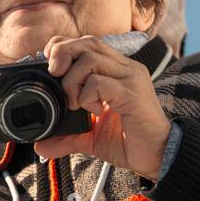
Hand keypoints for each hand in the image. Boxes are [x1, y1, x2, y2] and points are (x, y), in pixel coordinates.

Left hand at [33, 34, 170, 180]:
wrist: (158, 157)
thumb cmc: (129, 141)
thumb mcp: (90, 137)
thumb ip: (66, 136)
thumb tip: (41, 145)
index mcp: (116, 71)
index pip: (87, 42)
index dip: (64, 47)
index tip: (52, 67)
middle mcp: (125, 69)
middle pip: (87, 42)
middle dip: (62, 55)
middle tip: (54, 77)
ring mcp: (131, 78)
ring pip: (90, 58)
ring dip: (72, 81)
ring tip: (76, 104)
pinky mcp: (132, 93)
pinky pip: (99, 82)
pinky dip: (87, 96)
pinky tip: (95, 112)